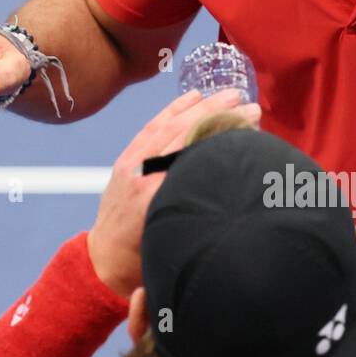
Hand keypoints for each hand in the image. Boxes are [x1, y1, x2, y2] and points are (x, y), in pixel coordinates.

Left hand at [88, 88, 260, 297]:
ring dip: (201, 106)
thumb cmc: (145, 259)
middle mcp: (144, 173)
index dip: (224, 134)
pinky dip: (173, 109)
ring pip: (169, 125)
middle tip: (248, 104)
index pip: (196, 152)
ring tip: (229, 94)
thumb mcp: (179, 242)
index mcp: (158, 195)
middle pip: (185, 133)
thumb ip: (202, 215)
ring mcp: (132, 164)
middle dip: (219, 114)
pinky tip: (193, 97)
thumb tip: (238, 189)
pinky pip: (152, 127)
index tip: (250, 122)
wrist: (105, 262)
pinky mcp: (127, 160)